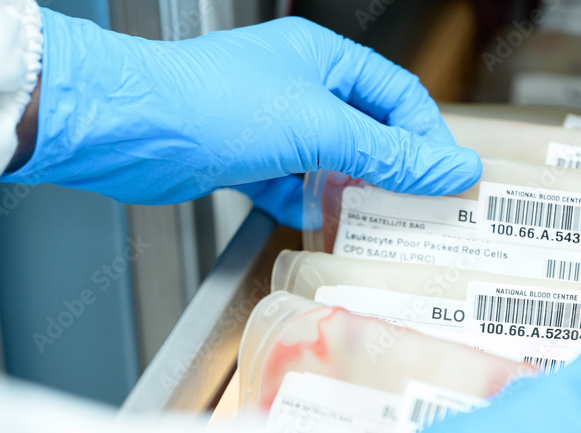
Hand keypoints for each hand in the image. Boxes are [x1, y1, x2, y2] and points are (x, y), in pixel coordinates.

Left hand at [0, 13, 480, 227]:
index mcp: (323, 59)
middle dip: (393, 170)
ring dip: (349, 193)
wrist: (129, 130)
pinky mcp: (239, 161)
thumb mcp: (317, 128)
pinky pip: (285, 186)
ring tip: (381, 226)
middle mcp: (297, 87)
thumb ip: (386, 154)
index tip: (451, 179)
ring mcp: (266, 125)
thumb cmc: (213, 104)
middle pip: (364, 131)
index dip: (428, 137)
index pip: (396, 97)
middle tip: (424, 209)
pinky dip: (302, 205)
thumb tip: (451, 168)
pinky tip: (316, 225)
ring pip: (325, 163)